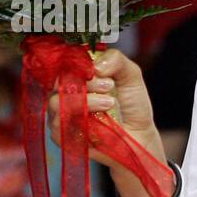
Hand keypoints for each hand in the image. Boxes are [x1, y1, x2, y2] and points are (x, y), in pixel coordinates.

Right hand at [45, 48, 167, 196]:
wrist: (140, 135)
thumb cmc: (132, 105)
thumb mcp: (131, 75)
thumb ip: (117, 60)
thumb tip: (96, 66)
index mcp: (76, 75)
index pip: (62, 62)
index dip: (77, 62)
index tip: (99, 68)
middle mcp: (64, 92)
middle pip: (56, 81)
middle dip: (82, 81)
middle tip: (108, 84)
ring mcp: (60, 114)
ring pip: (56, 102)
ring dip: (85, 100)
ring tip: (110, 102)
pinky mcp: (62, 136)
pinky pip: (58, 126)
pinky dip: (81, 120)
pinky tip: (101, 119)